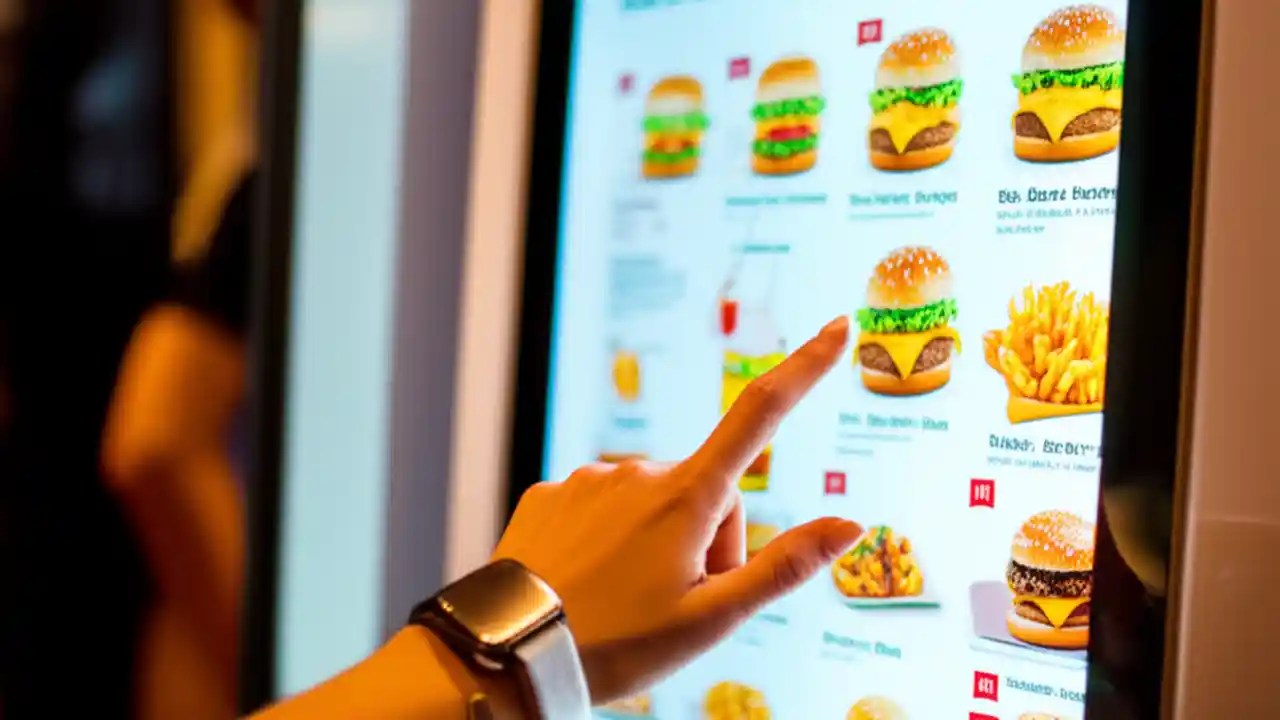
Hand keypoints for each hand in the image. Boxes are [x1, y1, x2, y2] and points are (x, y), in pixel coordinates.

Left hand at [493, 316, 860, 703]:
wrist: (510, 655)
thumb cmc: (617, 645)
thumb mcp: (710, 619)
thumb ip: (783, 567)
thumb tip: (851, 524)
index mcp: (686, 497)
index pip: (760, 415)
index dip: (804, 368)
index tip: (835, 326)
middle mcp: (638, 472)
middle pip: (707, 495)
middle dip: (707, 541)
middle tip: (677, 601)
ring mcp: (590, 479)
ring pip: (653, 505)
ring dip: (656, 544)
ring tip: (626, 600)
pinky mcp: (551, 493)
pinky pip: (602, 507)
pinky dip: (608, 541)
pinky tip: (589, 581)